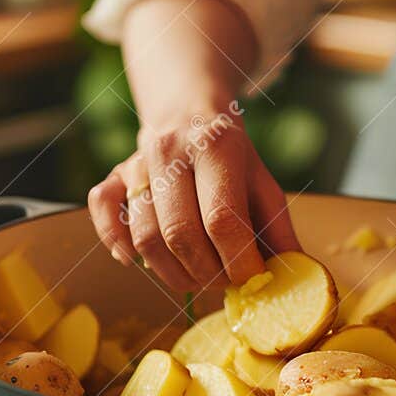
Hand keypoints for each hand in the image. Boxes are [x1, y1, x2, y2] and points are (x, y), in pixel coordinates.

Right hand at [86, 108, 298, 290]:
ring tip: (197, 278)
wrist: (189, 112)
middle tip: (225, 283)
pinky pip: (103, 212)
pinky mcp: (114, 174)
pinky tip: (137, 260)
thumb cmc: (232, 158)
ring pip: (145, 237)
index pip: (222, 218)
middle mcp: (170, 151)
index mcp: (216, 146)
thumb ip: (278, 231)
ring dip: (172, 272)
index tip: (250, 280)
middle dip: (207, 273)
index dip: (238, 260)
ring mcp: (137, 162)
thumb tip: (292, 278)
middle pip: (181, 233)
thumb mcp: (264, 184)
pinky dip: (116, 243)